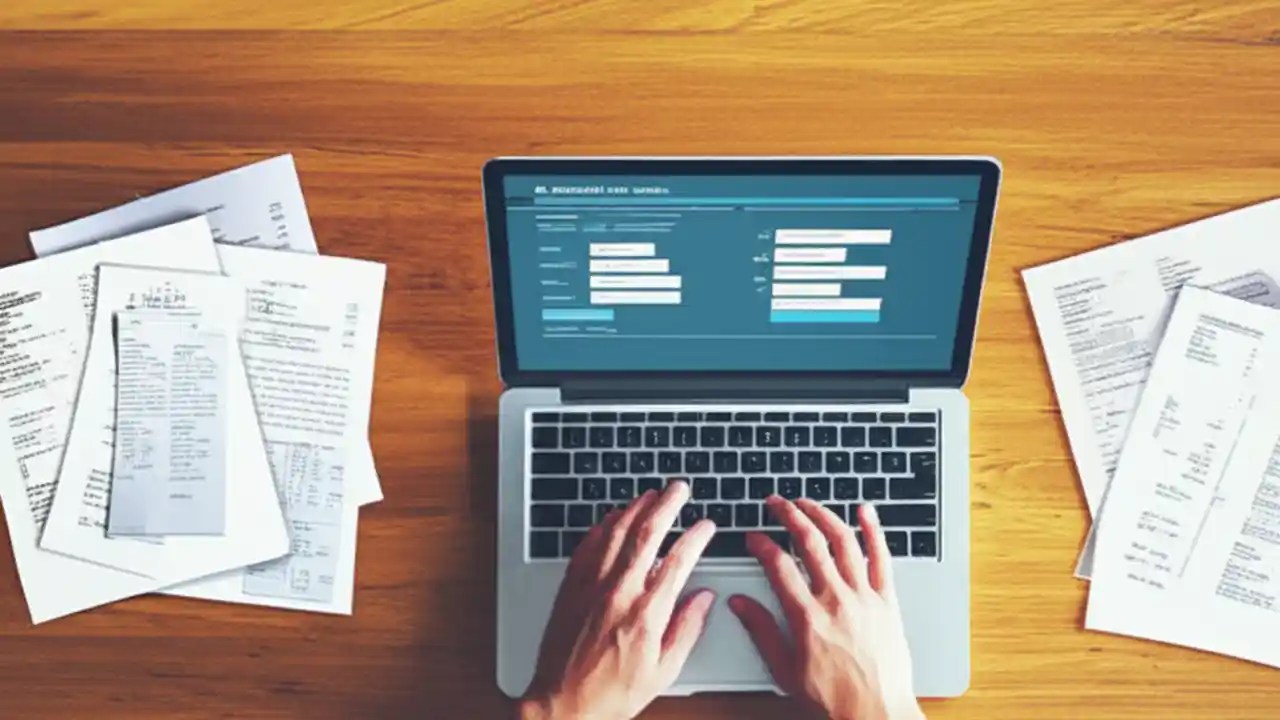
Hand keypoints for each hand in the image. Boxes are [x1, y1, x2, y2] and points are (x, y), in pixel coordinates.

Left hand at [519, 480, 716, 719]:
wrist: (561, 705)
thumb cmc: (611, 694)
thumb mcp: (663, 672)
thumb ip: (686, 630)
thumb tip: (704, 599)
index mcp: (646, 614)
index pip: (678, 561)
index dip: (696, 537)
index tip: (707, 526)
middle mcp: (617, 593)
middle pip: (646, 534)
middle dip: (666, 504)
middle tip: (679, 488)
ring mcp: (590, 587)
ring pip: (615, 532)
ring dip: (635, 507)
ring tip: (650, 494)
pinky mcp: (570, 588)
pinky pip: (588, 546)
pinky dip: (602, 526)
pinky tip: (612, 518)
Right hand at [730, 499, 923, 719]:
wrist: (877, 713)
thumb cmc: (833, 698)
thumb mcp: (785, 670)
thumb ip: (761, 631)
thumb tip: (739, 604)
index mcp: (808, 617)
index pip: (778, 565)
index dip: (761, 544)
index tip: (753, 537)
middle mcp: (837, 600)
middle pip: (810, 542)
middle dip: (788, 515)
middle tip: (775, 502)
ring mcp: (865, 597)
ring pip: (844, 541)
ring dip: (823, 515)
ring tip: (807, 502)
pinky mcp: (888, 600)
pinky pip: (882, 557)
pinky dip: (874, 530)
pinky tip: (865, 511)